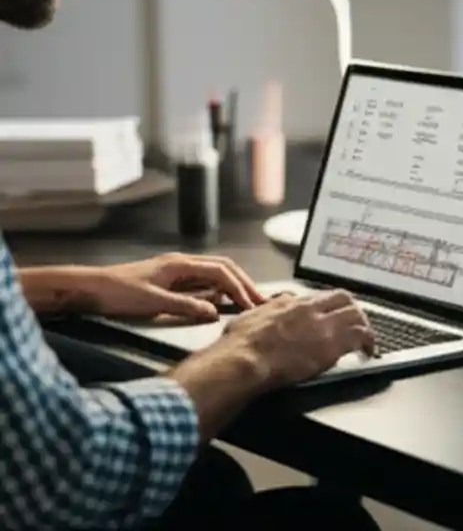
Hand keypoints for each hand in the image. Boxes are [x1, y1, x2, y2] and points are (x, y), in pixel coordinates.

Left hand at [84, 252, 264, 321]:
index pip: (221, 272)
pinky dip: (218, 289)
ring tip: (247, 301)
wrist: (91, 288)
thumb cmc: (118, 293)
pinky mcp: (170, 279)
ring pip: (214, 273)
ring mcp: (176, 270)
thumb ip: (186, 306)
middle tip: (260, 301)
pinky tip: (221, 301)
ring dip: (233, 285)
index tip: (253, 304)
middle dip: (244, 283)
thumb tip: (215, 311)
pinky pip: (202, 281)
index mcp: (181, 264)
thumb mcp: (153, 302)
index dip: (240, 288)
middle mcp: (182, 263)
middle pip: (223, 268)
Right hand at [221, 290, 375, 388]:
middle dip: (355, 311)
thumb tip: (277, 305)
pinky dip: (368, 343)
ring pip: (358, 317)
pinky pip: (360, 338)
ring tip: (367, 339)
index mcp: (295, 303)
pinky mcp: (331, 347)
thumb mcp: (254, 314)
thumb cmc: (241, 342)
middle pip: (346, 300)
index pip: (327, 295)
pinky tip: (368, 352)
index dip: (337, 304)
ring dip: (365, 327)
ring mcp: (324, 328)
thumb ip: (271, 308)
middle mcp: (313, 311)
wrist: (245, 359)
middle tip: (358, 323)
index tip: (339, 312)